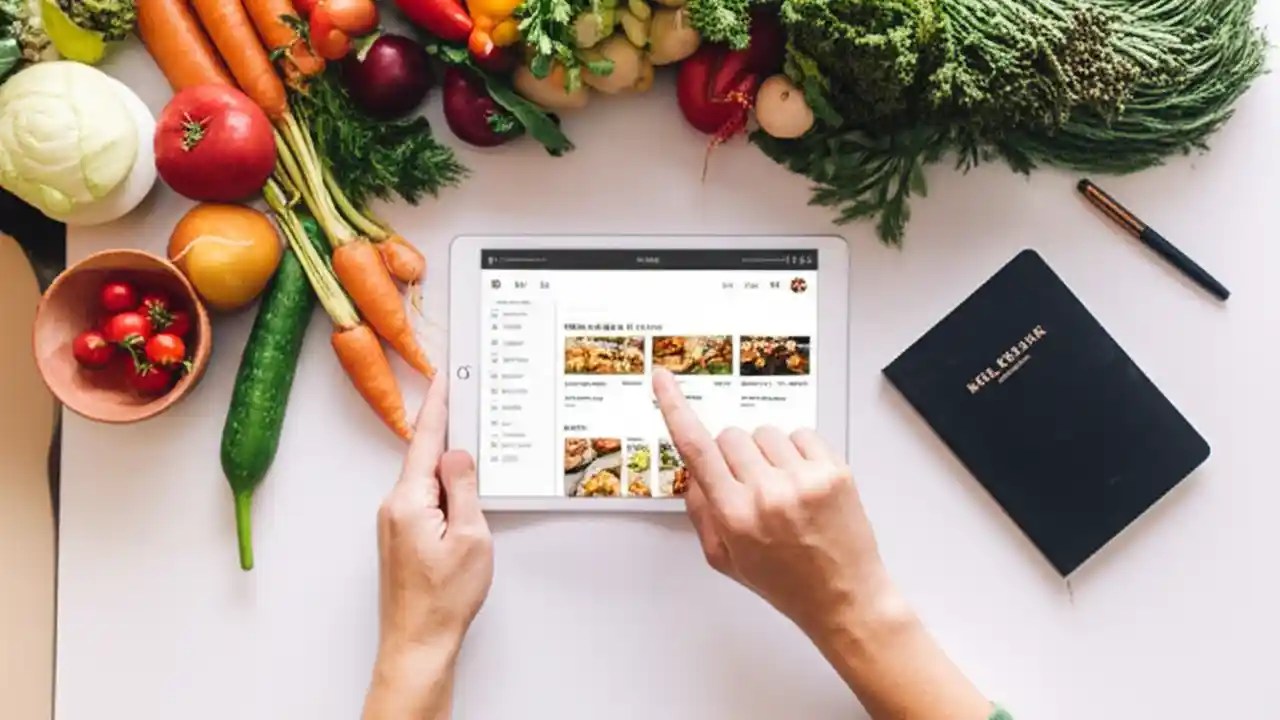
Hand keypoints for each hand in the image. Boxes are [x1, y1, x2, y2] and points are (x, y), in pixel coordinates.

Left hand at [364, 378, 493, 719]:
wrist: (418, 642)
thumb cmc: (444, 598)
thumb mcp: (471, 536)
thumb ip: (463, 488)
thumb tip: (458, 454)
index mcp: (410, 500)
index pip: (426, 440)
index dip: (437, 406)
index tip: (443, 378)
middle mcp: (394, 506)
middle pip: (425, 457)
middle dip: (448, 435)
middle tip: (469, 407)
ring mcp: (394, 523)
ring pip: (426, 481)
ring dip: (450, 471)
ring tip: (477, 467)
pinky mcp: (400, 537)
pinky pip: (424, 500)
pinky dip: (444, 493)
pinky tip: (463, 501)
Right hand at [652, 369, 896, 637]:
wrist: (845, 598)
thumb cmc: (786, 583)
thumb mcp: (725, 559)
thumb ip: (701, 512)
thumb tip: (694, 472)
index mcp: (734, 516)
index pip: (695, 448)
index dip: (674, 408)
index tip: (663, 381)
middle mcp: (766, 494)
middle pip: (730, 436)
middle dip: (733, 455)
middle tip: (749, 484)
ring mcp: (802, 480)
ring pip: (766, 432)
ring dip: (767, 453)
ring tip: (783, 490)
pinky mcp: (834, 472)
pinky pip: (802, 434)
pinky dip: (798, 452)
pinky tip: (803, 483)